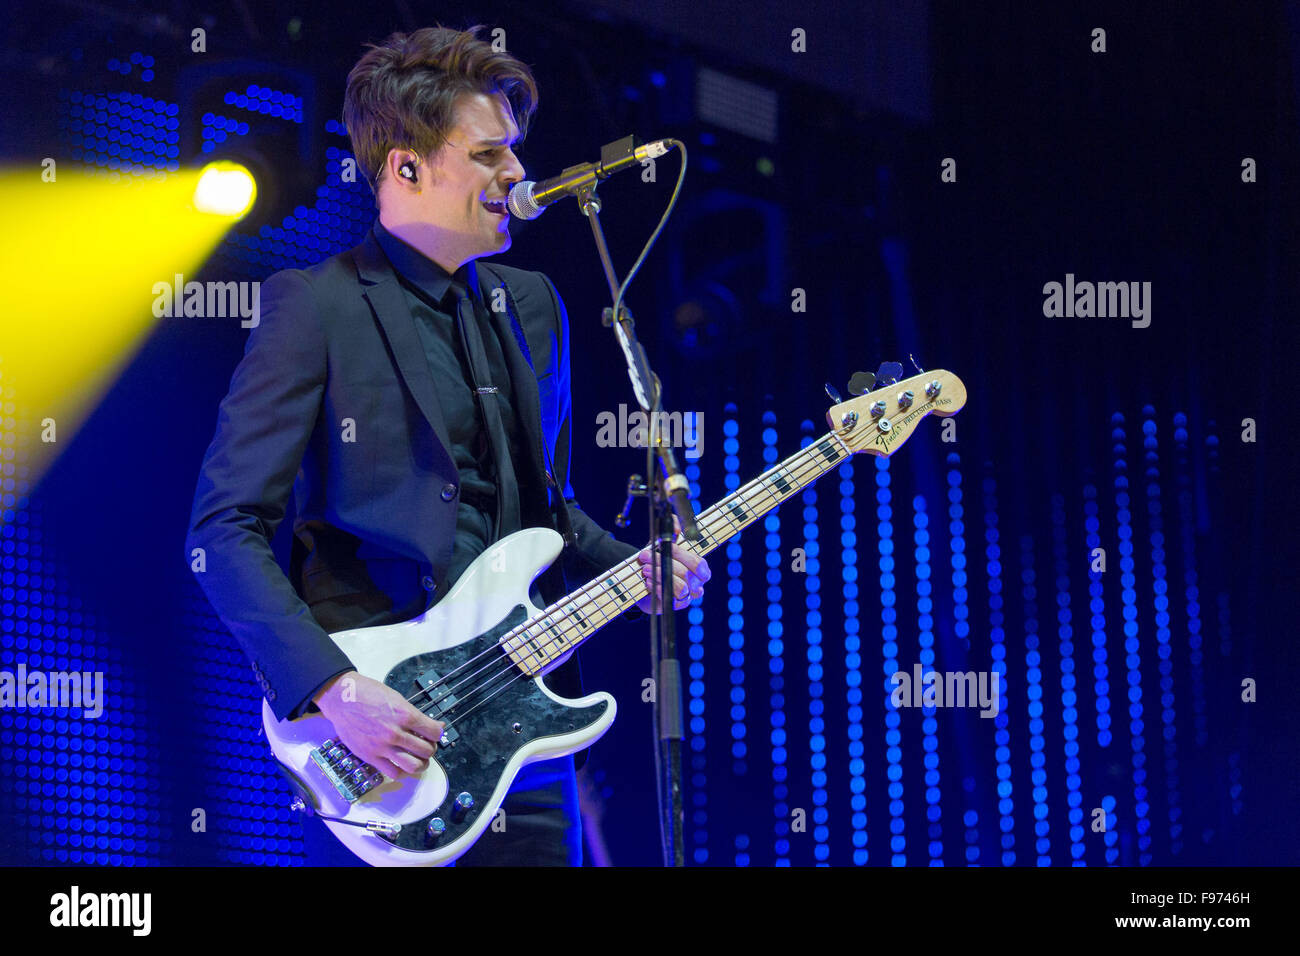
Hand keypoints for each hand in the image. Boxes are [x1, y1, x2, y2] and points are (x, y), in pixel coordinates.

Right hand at [312, 671, 444, 778]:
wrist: (342, 699)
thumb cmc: (369, 694)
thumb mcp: (397, 698)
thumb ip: (416, 715)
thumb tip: (437, 726)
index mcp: (405, 715)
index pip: (434, 732)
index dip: (438, 734)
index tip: (434, 733)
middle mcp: (396, 733)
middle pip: (427, 751)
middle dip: (430, 749)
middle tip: (426, 745)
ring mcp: (382, 747)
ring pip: (413, 766)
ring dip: (420, 764)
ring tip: (418, 759)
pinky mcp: (370, 756)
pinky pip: (392, 773)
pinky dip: (401, 771)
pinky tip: (401, 764)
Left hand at [634, 515, 711, 612]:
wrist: (644, 583)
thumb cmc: (657, 562)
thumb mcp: (660, 544)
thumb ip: (669, 532)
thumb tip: (675, 526)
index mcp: (699, 569)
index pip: (698, 563)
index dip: (681, 554)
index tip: (663, 544)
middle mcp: (696, 584)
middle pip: (687, 574)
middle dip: (664, 561)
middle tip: (645, 554)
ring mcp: (687, 597)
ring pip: (681, 587)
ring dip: (660, 575)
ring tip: (645, 569)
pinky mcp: (674, 606)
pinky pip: (671, 599)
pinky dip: (658, 588)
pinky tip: (648, 581)